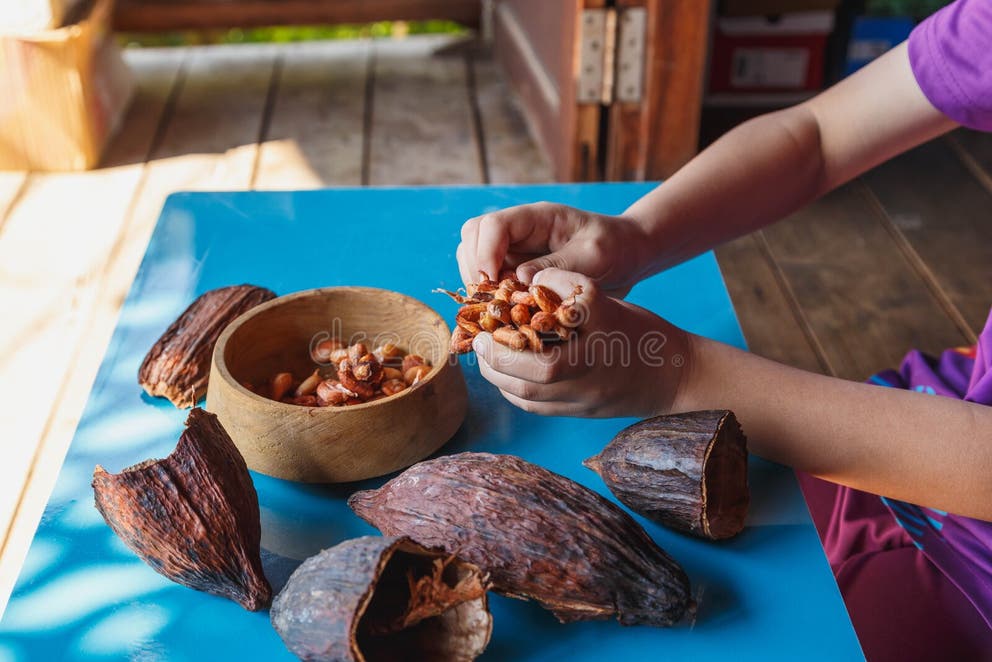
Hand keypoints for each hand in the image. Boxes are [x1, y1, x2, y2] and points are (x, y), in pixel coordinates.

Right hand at [456, 202, 647, 296]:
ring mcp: (515, 251)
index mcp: (538, 218)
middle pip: (473, 238)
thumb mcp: (595, 256)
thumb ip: (559, 265)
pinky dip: (489, 298)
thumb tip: (520, 279)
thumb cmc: (616, 248)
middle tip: (492, 301)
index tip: (491, 282)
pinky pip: (490, 281)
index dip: (484, 253)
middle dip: (475, 269)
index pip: (493, 225)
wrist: (628, 256)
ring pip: (474, 259)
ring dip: (479, 285)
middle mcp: (520, 231)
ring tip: (499, 309)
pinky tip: (505, 316)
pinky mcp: (517, 271)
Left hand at [471, 269, 692, 417]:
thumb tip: (525, 284)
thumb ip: (566, 291)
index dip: (510, 344)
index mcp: (600, 340)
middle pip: (534, 379)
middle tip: (478, 342)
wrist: (673, 375)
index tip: (487, 328)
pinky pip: (537, 408)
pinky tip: (505, 372)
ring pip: (531, 397)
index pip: (549, 346)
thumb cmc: (637, 331)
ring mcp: (587, 399)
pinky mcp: (581, 414)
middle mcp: (592, 373)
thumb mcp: (607, 300)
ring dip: (500, 376)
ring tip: (486, 354)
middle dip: (497, 360)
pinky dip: (513, 390)